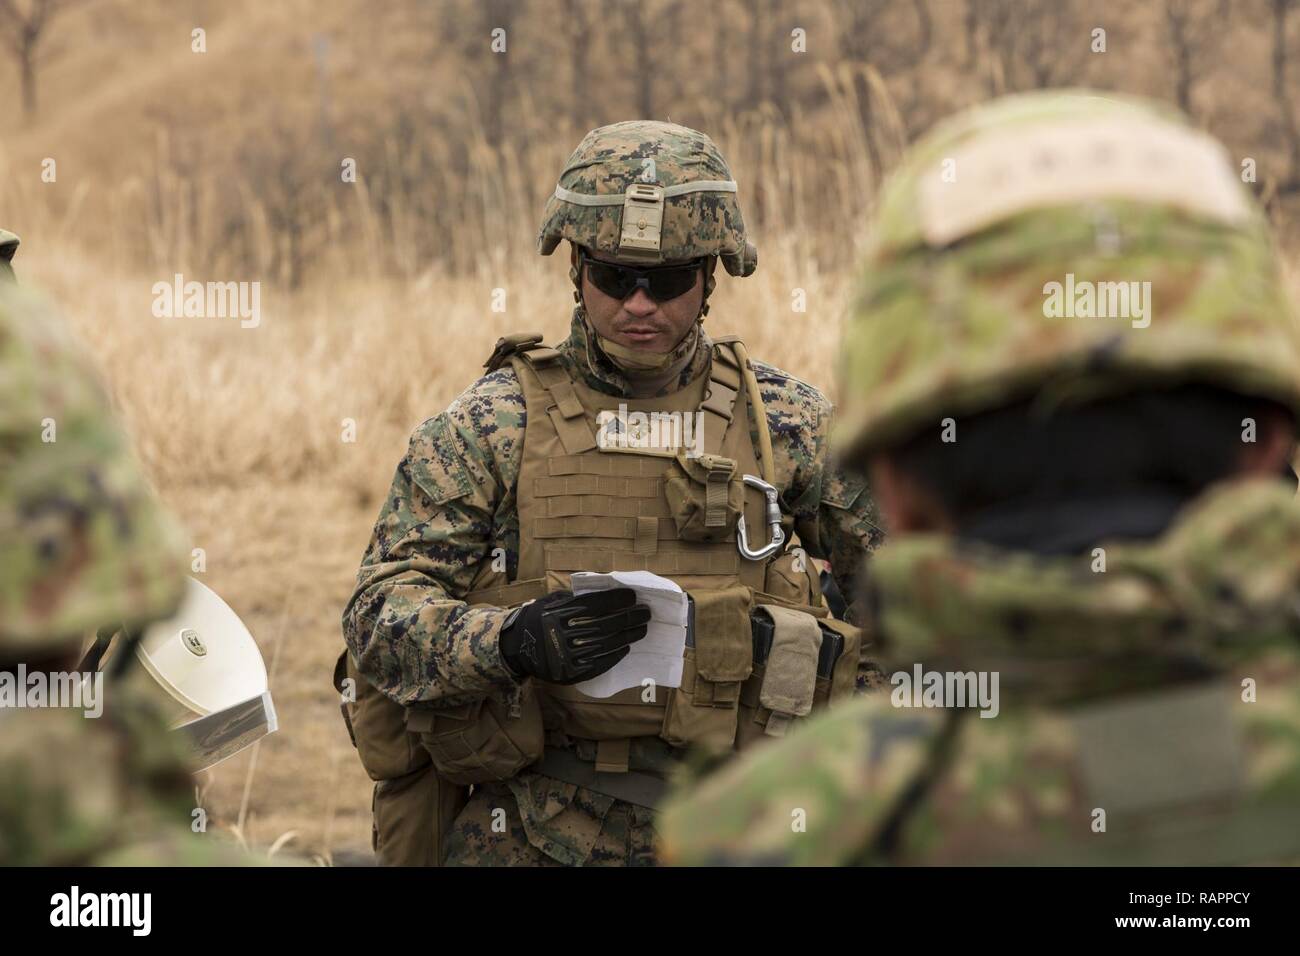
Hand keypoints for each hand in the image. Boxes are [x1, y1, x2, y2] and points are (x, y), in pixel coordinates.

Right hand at [498, 587, 650, 684]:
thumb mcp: (551, 601)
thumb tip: (609, 593)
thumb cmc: (538, 619)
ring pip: (605, 645)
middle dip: (628, 618)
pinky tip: (626, 647)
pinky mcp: (570, 673)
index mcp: (558, 613)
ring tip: (641, 629)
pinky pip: (598, 664)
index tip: (633, 597)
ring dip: (627, 637)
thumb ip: (576, 598)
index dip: (616, 600)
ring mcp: (566, 656)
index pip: (594, 605)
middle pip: (604, 625)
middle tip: (645, 613)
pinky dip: (614, 656)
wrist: (517, 648)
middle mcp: (562, 634)